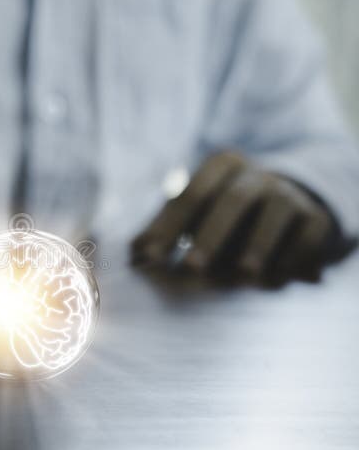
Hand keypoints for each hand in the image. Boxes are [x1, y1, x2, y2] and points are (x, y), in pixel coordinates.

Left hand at [131, 151, 337, 282]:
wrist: (288, 204)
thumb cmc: (224, 213)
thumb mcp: (197, 213)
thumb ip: (165, 231)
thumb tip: (133, 255)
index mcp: (220, 166)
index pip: (189, 196)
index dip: (167, 227)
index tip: (148, 258)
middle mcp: (256, 175)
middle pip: (231, 201)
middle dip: (210, 235)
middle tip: (192, 267)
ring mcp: (288, 194)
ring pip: (273, 216)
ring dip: (256, 247)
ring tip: (243, 276)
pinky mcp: (315, 217)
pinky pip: (305, 237)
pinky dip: (291, 259)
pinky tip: (274, 282)